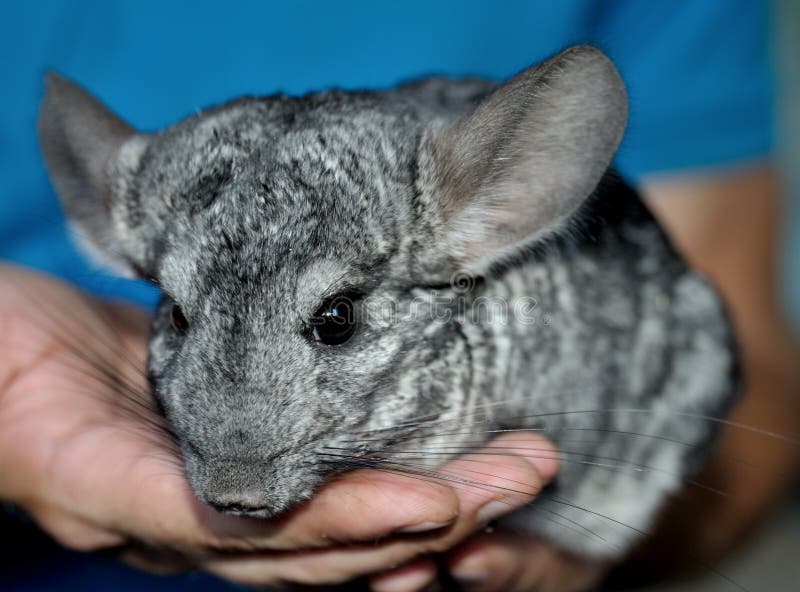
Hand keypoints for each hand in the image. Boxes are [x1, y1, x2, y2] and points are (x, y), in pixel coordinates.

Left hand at [0, 264, 565, 587]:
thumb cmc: (66, 339)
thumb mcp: (187, 341)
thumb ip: (259, 357)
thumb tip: (343, 333)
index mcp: (225, 481)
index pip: (336, 510)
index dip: (422, 502)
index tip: (502, 466)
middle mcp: (202, 522)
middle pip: (337, 539)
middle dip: (446, 514)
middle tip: (530, 475)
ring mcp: (157, 523)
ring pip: (303, 549)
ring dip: (410, 528)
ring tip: (491, 496)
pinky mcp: (111, 499)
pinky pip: (233, 524)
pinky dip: (327, 522)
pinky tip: (406, 509)